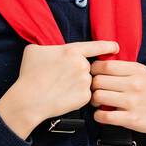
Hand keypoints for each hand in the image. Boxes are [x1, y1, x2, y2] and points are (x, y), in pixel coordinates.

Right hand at [0, 40, 119, 137]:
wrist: (29, 100)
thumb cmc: (29, 74)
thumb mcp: (35, 50)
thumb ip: (49, 47)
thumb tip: (52, 50)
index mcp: (72, 51)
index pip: (96, 46)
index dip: (108, 46)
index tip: (116, 47)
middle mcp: (82, 64)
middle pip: (87, 66)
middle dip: (76, 72)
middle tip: (59, 79)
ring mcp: (85, 81)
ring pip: (86, 81)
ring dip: (76, 84)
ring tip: (59, 88)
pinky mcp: (85, 96)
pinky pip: (85, 94)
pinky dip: (76, 96)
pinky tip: (63, 96)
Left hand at [89, 59, 145, 145]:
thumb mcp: (143, 74)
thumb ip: (123, 68)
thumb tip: (98, 64)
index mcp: (137, 70)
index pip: (105, 65)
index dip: (94, 70)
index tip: (94, 76)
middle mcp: (135, 84)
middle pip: (98, 81)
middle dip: (92, 87)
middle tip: (95, 91)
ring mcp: (133, 102)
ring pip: (98, 97)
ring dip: (93, 101)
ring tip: (98, 103)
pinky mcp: (132, 119)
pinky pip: (104, 116)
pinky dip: (98, 116)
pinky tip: (102, 115)